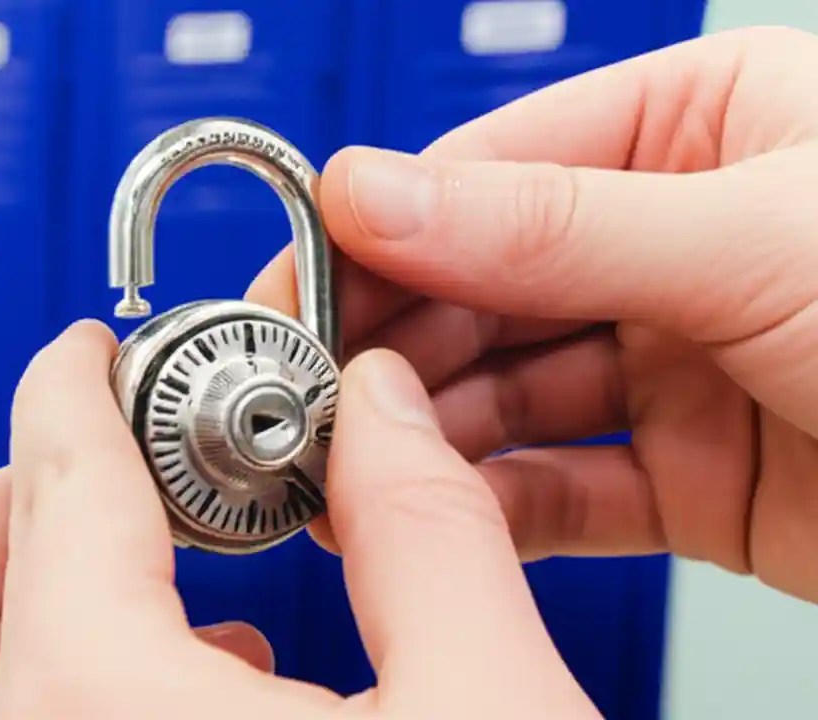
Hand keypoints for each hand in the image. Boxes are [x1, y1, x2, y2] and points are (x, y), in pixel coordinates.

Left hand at [0, 321, 602, 718]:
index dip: (74, 396)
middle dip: (16, 500)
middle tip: (80, 439)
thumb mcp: (494, 717)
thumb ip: (426, 534)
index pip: (56, 497)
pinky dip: (57, 705)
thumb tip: (385, 413)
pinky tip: (187, 696)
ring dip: (20, 606)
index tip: (85, 351)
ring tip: (133, 558)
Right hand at [249, 26, 817, 600]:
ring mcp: (680, 363)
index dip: (388, 230)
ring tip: (351, 465)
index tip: (305, 286)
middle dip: (396, 345)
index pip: (492, 170)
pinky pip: (564, 487)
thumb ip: (550, 223)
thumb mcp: (762, 235)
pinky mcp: (693, 476)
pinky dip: (497, 505)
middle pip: (484, 288)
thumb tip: (377, 190)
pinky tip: (438, 515)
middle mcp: (677, 240)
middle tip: (310, 392)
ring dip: (428, 434)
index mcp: (701, 127)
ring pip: (511, 395)